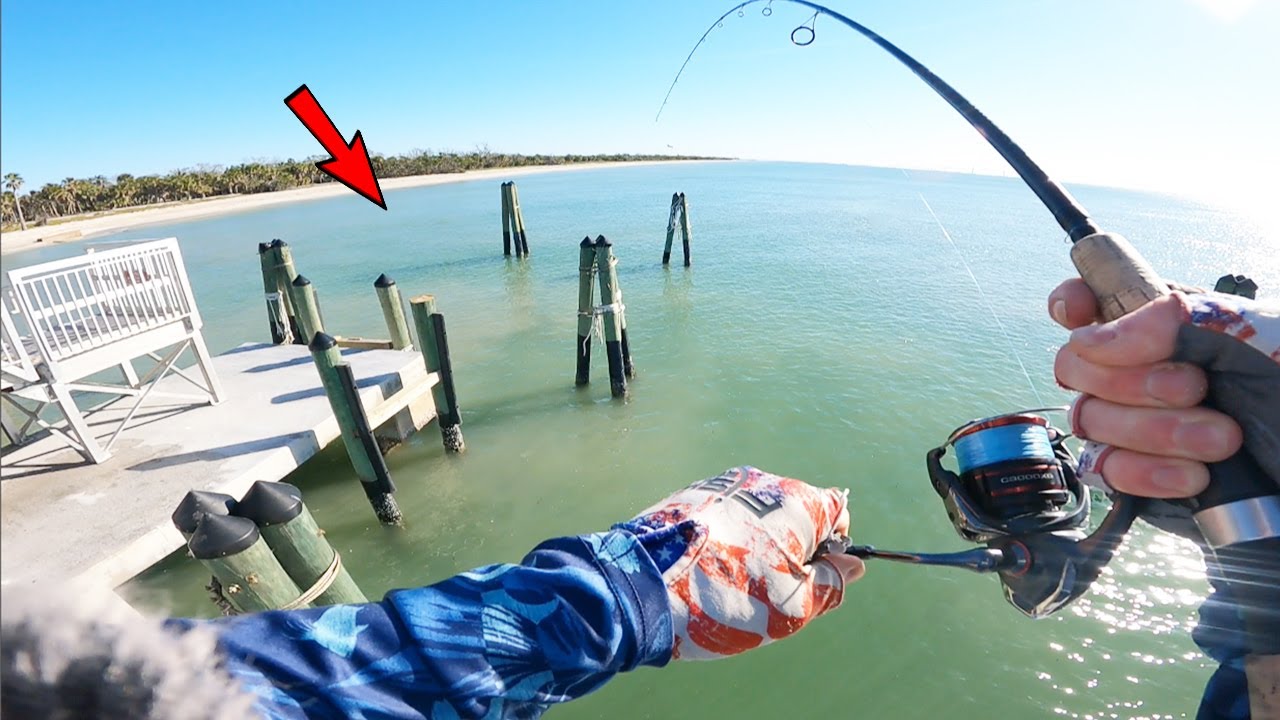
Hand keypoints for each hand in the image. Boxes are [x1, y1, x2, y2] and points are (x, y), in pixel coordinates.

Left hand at [617, 467, 862, 660]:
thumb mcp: (792, 606)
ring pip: (758, 517)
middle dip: (793, 549)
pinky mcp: (691, 495)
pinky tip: (705, 570)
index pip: (837, 511)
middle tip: (768, 590)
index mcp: (795, 502)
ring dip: (756, 546)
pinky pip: (724, 517)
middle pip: (796, 513)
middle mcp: (761, 481)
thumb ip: (831, 583)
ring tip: (730, 583)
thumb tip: (853, 566)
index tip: (814, 576)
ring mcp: (722, 485)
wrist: (644, 585)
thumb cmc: (728, 597)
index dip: (833, 546)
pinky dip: (725, 540)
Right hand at [1047, 279, 1279, 498]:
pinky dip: (1147, 472)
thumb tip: (1091, 336)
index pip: (1091, 297)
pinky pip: (1104, 470)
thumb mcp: (1257, 337)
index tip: (1083, 312)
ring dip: (1155, 431)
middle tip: (1198, 388)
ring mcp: (1133, 424)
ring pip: (1090, 419)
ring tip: (1223, 440)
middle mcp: (1139, 370)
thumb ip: (1174, 322)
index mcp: (1166, 324)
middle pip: (1077, 364)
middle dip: (1132, 379)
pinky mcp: (1136, 476)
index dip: (1074, 300)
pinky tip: (1194, 476)